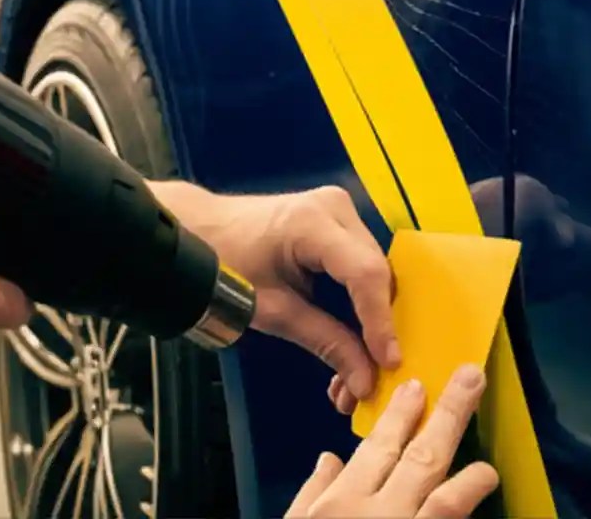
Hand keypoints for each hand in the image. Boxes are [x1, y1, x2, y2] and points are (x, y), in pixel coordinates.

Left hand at [149, 183, 398, 400]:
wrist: (201, 229)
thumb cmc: (224, 264)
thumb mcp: (270, 310)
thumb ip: (323, 341)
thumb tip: (365, 382)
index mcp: (312, 222)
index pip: (364, 274)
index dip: (380, 322)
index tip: (388, 363)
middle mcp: (336, 208)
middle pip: (376, 274)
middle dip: (377, 329)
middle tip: (373, 377)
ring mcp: (341, 212)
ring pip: (375, 274)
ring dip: (371, 322)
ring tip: (359, 369)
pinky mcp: (340, 224)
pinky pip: (362, 268)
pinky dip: (360, 305)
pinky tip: (354, 341)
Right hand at [287, 364, 498, 517]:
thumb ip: (314, 492)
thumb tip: (330, 459)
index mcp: (340, 502)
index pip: (377, 448)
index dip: (400, 416)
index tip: (416, 387)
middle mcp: (376, 513)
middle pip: (419, 457)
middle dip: (448, 415)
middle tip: (469, 379)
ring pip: (446, 497)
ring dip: (471, 471)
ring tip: (488, 461)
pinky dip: (468, 499)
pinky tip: (482, 486)